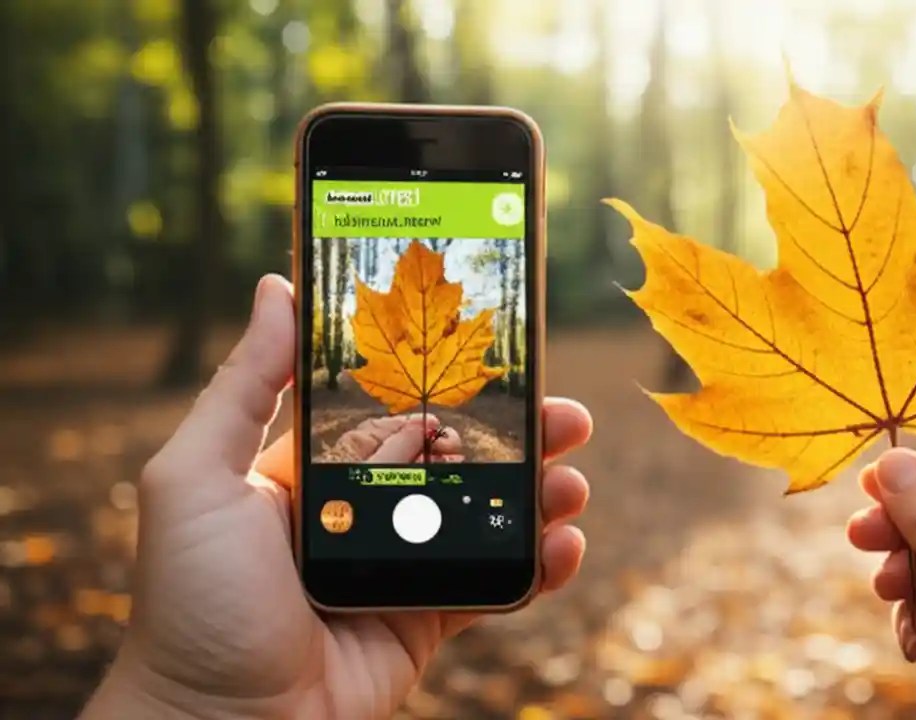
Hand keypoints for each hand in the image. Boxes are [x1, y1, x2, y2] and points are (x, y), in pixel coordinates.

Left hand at [82, 275, 592, 719]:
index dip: (451, 383)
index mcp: (314, 471)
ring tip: (572, 481)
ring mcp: (401, 566)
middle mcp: (364, 511)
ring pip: (487, 516)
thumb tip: (275, 288)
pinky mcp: (427, 621)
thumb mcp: (196, 477)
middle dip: (517, 435)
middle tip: (565, 416)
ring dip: (539, 495)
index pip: (398, 410)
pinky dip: (539, 565)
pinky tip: (563, 545)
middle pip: (458, 458)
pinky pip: (495, 585)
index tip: (500, 352)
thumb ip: (243, 386)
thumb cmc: (192, 602)